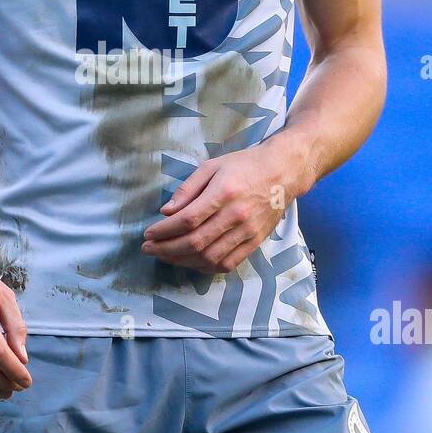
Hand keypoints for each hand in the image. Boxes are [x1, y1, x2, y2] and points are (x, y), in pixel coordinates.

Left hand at [141, 133, 313, 273]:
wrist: (283, 172)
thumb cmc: (244, 165)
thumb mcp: (212, 166)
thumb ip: (188, 189)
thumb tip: (166, 212)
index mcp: (223, 193)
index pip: (187, 220)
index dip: (164, 231)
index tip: (148, 233)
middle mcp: (236, 215)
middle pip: (195, 242)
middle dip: (166, 249)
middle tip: (149, 249)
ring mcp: (247, 232)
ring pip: (209, 257)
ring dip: (182, 261)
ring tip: (166, 256)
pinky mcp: (255, 242)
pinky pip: (227, 263)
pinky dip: (205, 267)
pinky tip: (191, 262)